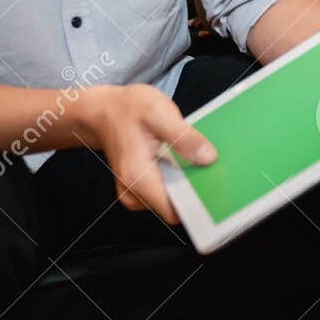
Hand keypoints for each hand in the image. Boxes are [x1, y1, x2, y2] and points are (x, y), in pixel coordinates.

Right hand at [75, 84, 215, 222]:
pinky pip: (165, 192)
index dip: (198, 202)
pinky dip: (176, 179)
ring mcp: (135, 193)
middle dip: (194, 189)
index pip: (175, 211)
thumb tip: (208, 158)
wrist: (103, 110)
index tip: (215, 187)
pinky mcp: (139, 189)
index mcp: (138, 177)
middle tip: (206, 165)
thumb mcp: (159, 112)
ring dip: (186, 182)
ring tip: (189, 156)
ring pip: (172, 201)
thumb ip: (184, 137)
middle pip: (176, 207)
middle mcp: (134, 192)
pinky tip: (178, 159)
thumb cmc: (128, 109)